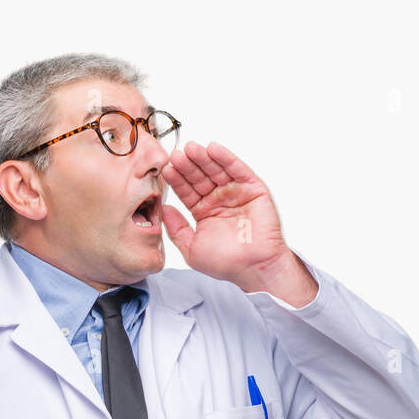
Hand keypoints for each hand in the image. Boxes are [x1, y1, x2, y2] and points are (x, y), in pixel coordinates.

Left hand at [160, 141, 294, 286]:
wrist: (254, 268)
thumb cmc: (227, 263)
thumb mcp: (192, 249)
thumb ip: (176, 229)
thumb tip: (163, 210)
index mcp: (204, 211)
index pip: (187, 191)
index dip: (177, 180)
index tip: (167, 169)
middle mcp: (219, 200)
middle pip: (200, 177)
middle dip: (188, 166)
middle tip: (176, 155)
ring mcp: (236, 193)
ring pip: (217, 170)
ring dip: (204, 158)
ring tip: (191, 149)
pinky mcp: (253, 189)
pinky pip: (238, 170)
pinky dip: (226, 158)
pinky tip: (213, 149)